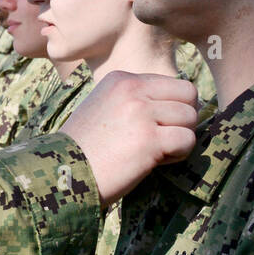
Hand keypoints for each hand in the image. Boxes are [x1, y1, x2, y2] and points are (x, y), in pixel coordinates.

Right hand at [60, 72, 197, 208]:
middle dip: (182, 120)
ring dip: (180, 138)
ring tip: (156, 152)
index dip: (172, 107)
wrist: (63, 174)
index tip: (154, 127)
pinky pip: (187, 140)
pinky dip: (178, 155)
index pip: (173, 83)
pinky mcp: (149, 140)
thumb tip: (179, 105)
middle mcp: (132, 90)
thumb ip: (135, 100)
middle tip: (164, 138)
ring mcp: (141, 113)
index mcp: (121, 80)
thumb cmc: (84, 148)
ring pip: (190, 118)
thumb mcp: (104, 108)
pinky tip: (155, 162)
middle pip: (188, 95)